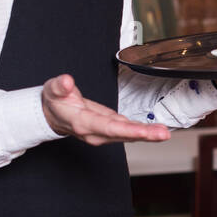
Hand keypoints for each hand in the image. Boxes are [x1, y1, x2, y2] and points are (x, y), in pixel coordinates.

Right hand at [41, 74, 170, 144]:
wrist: (52, 114)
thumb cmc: (55, 102)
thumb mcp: (52, 90)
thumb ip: (60, 86)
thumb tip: (67, 82)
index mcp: (83, 123)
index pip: (108, 127)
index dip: (127, 130)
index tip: (144, 131)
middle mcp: (95, 132)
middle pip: (122, 134)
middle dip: (144, 135)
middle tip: (163, 134)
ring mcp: (103, 133)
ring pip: (127, 134)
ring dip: (147, 134)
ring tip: (164, 132)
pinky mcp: (110, 129)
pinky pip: (128, 131)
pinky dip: (142, 131)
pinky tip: (155, 130)